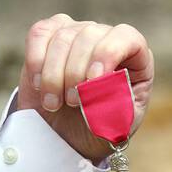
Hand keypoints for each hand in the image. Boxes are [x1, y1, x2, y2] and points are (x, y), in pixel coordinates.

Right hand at [17, 15, 153, 164]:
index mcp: (135, 59)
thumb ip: (118, 104)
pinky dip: (36, 61)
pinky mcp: (49, 36)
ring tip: (54, 104)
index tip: (92, 80)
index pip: (126, 38)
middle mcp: (107, 39)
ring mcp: (78, 34)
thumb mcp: (117, 125)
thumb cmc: (98, 129)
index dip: (108, 53)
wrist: (67, 137)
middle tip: (73, 103)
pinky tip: (39, 86)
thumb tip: (105, 83)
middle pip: (90, 35)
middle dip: (76, 72)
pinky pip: (39, 34)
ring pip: (63, 36)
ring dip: (54, 75)